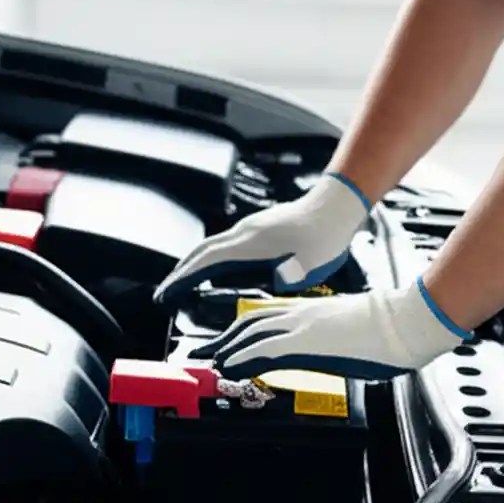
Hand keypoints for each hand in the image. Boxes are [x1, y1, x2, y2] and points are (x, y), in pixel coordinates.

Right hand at [153, 173, 371, 303]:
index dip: (182, 280)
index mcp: (250, 243)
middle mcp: (244, 232)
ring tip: (184, 283)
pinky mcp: (260, 228)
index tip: (165, 296)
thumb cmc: (324, 237)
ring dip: (194, 264)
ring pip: (213, 246)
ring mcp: (251, 228)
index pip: (205, 262)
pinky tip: (217, 269)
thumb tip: (275, 281)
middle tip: (166, 293)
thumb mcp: (308, 265)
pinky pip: (226, 244)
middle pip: (201, 252)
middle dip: (180, 273)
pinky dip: (212, 258)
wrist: (337, 206)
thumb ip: (288, 276)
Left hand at [189, 278, 471, 379]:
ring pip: (251, 333)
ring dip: (228, 349)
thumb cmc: (388, 325)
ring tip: (213, 363)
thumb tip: (329, 348)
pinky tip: (230, 366)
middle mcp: (300, 313)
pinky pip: (264, 350)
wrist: (404, 321)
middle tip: (207, 353)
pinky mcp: (306, 343)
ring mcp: (301, 326)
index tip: (227, 341)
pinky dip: (242, 358)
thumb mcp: (350, 326)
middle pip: (250, 322)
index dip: (241, 329)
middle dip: (225, 338)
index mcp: (310, 309)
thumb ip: (331, 334)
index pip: (265, 315)